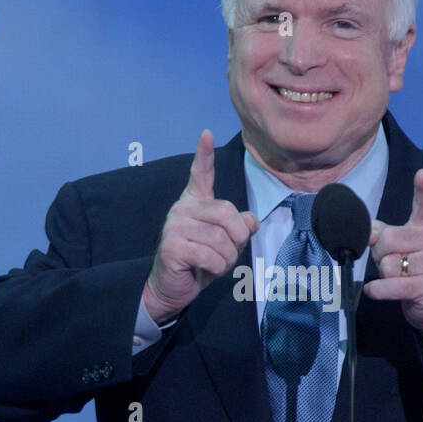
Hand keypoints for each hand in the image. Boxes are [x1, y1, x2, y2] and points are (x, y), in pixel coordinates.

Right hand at [143, 130, 258, 323]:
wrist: (173, 287)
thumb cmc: (200, 262)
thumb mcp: (225, 243)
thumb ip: (238, 228)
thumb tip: (250, 220)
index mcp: (195, 202)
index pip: (201, 174)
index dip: (204, 154)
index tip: (206, 133)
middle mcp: (182, 208)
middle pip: (227, 213)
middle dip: (238, 239)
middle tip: (229, 254)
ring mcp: (174, 225)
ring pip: (221, 239)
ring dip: (227, 258)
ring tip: (214, 264)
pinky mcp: (171, 245)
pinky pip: (210, 255)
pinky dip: (216, 268)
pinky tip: (204, 270)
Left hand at [363, 168, 422, 338]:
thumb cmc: (413, 266)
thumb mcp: (401, 243)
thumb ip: (382, 231)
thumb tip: (368, 232)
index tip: (421, 174)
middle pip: (387, 239)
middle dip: (380, 253)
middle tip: (394, 261)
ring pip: (386, 264)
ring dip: (383, 274)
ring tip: (399, 277)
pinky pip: (389, 285)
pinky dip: (377, 290)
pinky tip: (376, 290)